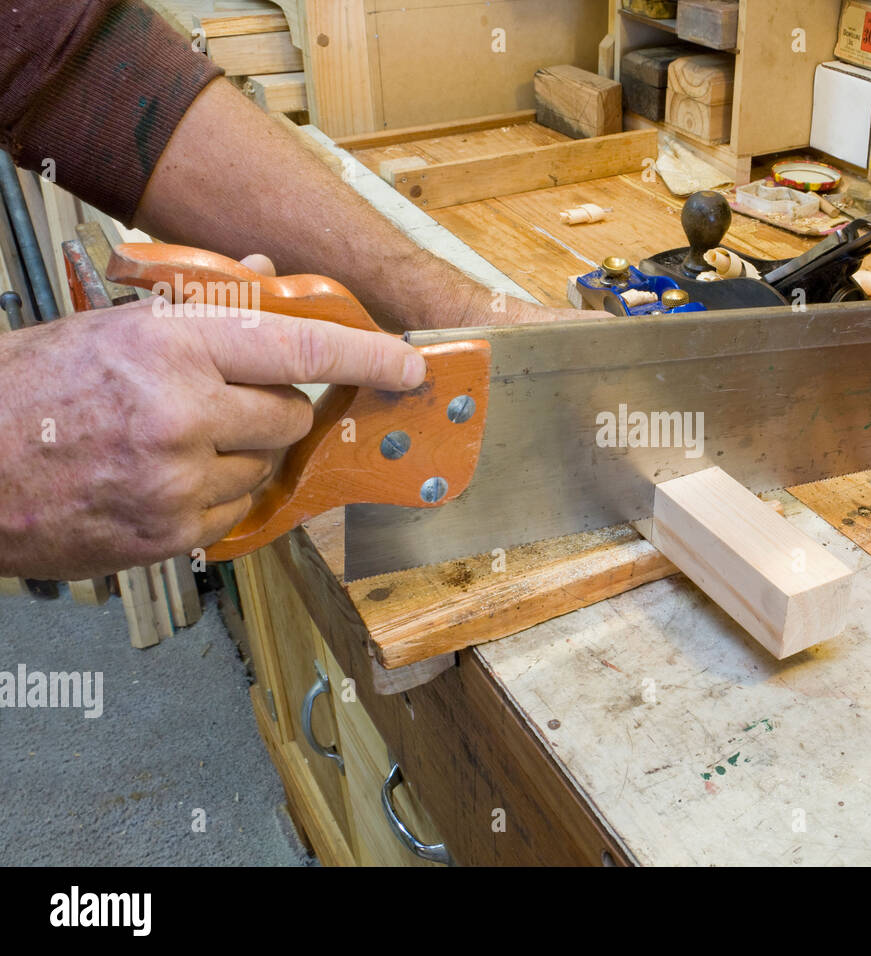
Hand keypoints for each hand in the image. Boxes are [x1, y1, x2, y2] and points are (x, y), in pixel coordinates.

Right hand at [0, 263, 424, 578]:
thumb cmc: (27, 390)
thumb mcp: (113, 326)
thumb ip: (206, 308)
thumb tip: (271, 277)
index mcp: (168, 346)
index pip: (299, 347)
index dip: (366, 355)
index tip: (408, 364)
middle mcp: (181, 415)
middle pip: (292, 414)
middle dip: (274, 407)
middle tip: (224, 399)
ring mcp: (176, 483)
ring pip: (268, 466)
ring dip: (244, 453)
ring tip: (176, 441)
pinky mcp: (171, 536)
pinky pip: (238, 510)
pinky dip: (217, 494)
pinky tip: (165, 477)